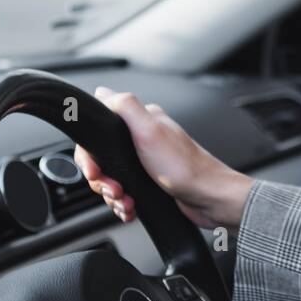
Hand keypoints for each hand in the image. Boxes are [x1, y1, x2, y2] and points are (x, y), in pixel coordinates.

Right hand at [75, 86, 252, 229]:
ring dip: (113, 196)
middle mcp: (143, 140)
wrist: (210, 199)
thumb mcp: (150, 132)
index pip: (99, 132)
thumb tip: (103, 92)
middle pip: (102, 160)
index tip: (96, 170)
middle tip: (115, 189)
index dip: (91, 155)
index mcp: (143, 122)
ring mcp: (146, 163)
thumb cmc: (185, 168)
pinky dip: (123, 204)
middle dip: (102, 180)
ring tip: (126, 202)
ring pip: (111, 179)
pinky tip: (130, 208)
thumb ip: (126, 107)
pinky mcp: (150, 182)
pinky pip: (124, 194)